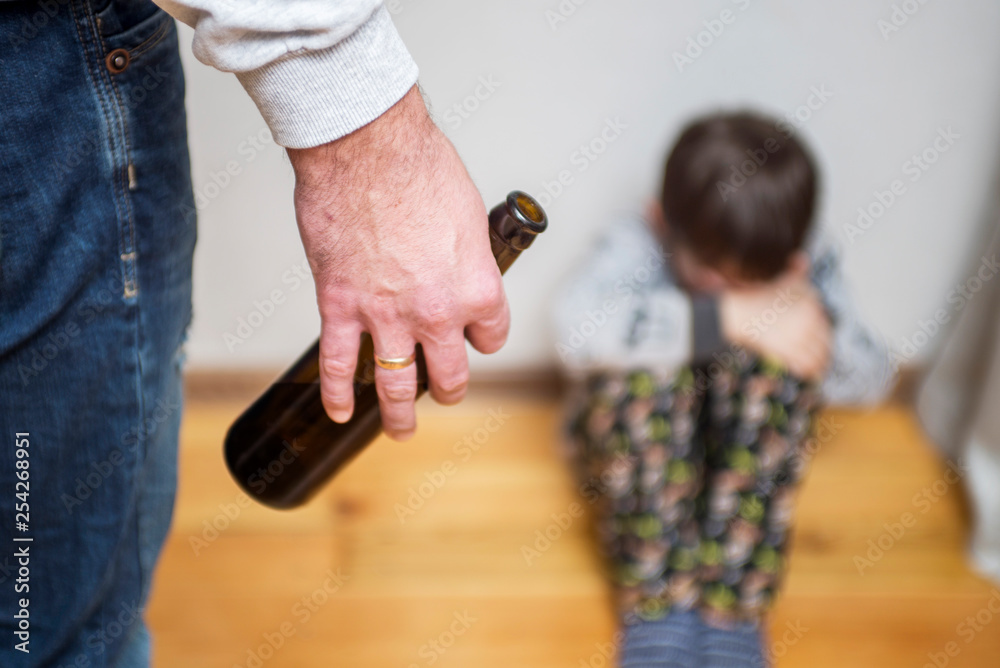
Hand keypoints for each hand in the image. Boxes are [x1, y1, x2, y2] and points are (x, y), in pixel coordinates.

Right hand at [286, 86, 509, 440]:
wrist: (368, 149)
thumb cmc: (421, 168)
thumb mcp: (469, 215)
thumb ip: (467, 255)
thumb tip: (458, 264)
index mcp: (478, 289)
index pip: (490, 337)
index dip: (482, 339)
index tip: (473, 338)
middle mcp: (438, 312)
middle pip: (450, 374)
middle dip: (449, 388)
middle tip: (444, 392)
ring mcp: (387, 315)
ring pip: (397, 384)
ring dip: (400, 413)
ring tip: (402, 428)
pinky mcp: (341, 306)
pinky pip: (340, 363)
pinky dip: (337, 393)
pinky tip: (339, 410)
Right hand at [719, 258, 830, 380]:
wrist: (737, 314)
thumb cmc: (757, 298)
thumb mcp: (780, 281)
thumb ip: (796, 270)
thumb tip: (801, 258)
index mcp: (810, 300)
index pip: (824, 320)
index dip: (822, 332)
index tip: (823, 340)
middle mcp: (808, 316)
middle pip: (824, 338)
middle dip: (825, 349)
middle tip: (825, 357)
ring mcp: (798, 334)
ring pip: (818, 353)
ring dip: (820, 363)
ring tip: (820, 369)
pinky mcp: (789, 351)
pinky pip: (806, 364)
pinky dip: (810, 371)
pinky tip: (810, 374)